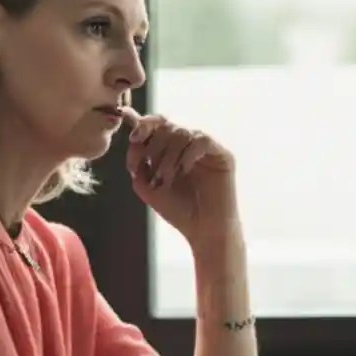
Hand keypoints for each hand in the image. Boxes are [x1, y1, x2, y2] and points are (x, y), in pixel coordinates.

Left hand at [120, 107, 240, 250]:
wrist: (203, 230)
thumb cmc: (178, 210)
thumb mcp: (147, 187)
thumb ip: (137, 163)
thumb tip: (134, 141)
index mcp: (170, 148)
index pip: (156, 124)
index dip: (144, 125)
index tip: (134, 138)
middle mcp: (188, 144)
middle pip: (166, 126)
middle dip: (153, 147)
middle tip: (152, 172)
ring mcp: (205, 148)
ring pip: (182, 133)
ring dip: (168, 156)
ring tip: (165, 179)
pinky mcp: (222, 155)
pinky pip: (202, 140)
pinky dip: (187, 154)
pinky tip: (184, 171)